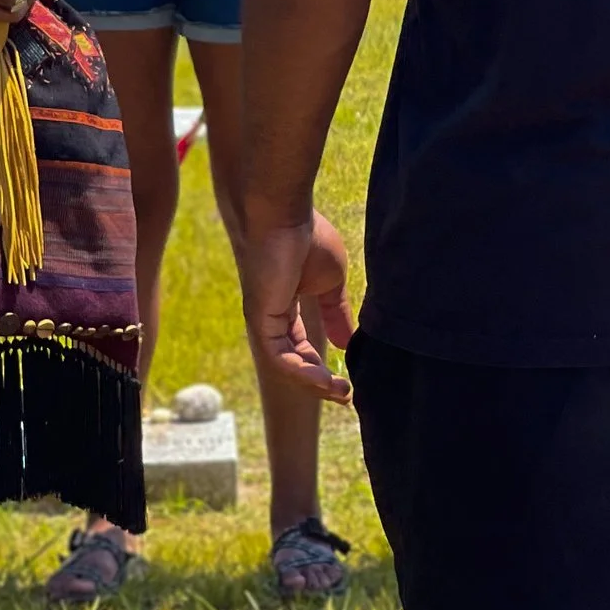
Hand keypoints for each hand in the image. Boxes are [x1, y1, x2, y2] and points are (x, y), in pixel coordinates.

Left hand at [241, 209, 352, 403]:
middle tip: (346, 396)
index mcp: (286, 309)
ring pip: (286, 367)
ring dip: (313, 383)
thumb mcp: (331, 282)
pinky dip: (302, 372)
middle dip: (319, 384)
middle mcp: (271, 320)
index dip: (323, 368)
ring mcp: (263, 322)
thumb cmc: (306, 236)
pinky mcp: (261, 320)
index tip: (349, 382)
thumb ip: (336, 312)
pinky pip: (279, 358)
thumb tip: (349, 341)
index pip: (302, 349)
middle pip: (294, 364)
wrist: (282, 212)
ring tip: (340, 391)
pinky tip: (324, 378)